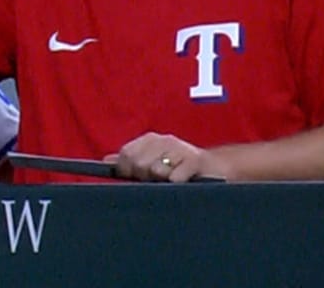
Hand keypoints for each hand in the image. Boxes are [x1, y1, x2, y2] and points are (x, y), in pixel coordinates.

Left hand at [107, 132, 231, 182]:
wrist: (217, 168)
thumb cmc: (180, 168)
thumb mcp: (153, 162)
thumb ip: (130, 162)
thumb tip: (106, 161)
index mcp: (150, 140)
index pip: (125, 155)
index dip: (127, 171)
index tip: (136, 177)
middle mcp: (163, 140)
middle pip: (138, 164)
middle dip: (146, 178)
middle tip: (159, 180)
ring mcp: (179, 148)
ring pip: (156, 172)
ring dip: (163, 182)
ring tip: (174, 179)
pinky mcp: (194, 160)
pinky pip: (174, 178)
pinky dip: (177, 184)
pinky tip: (185, 181)